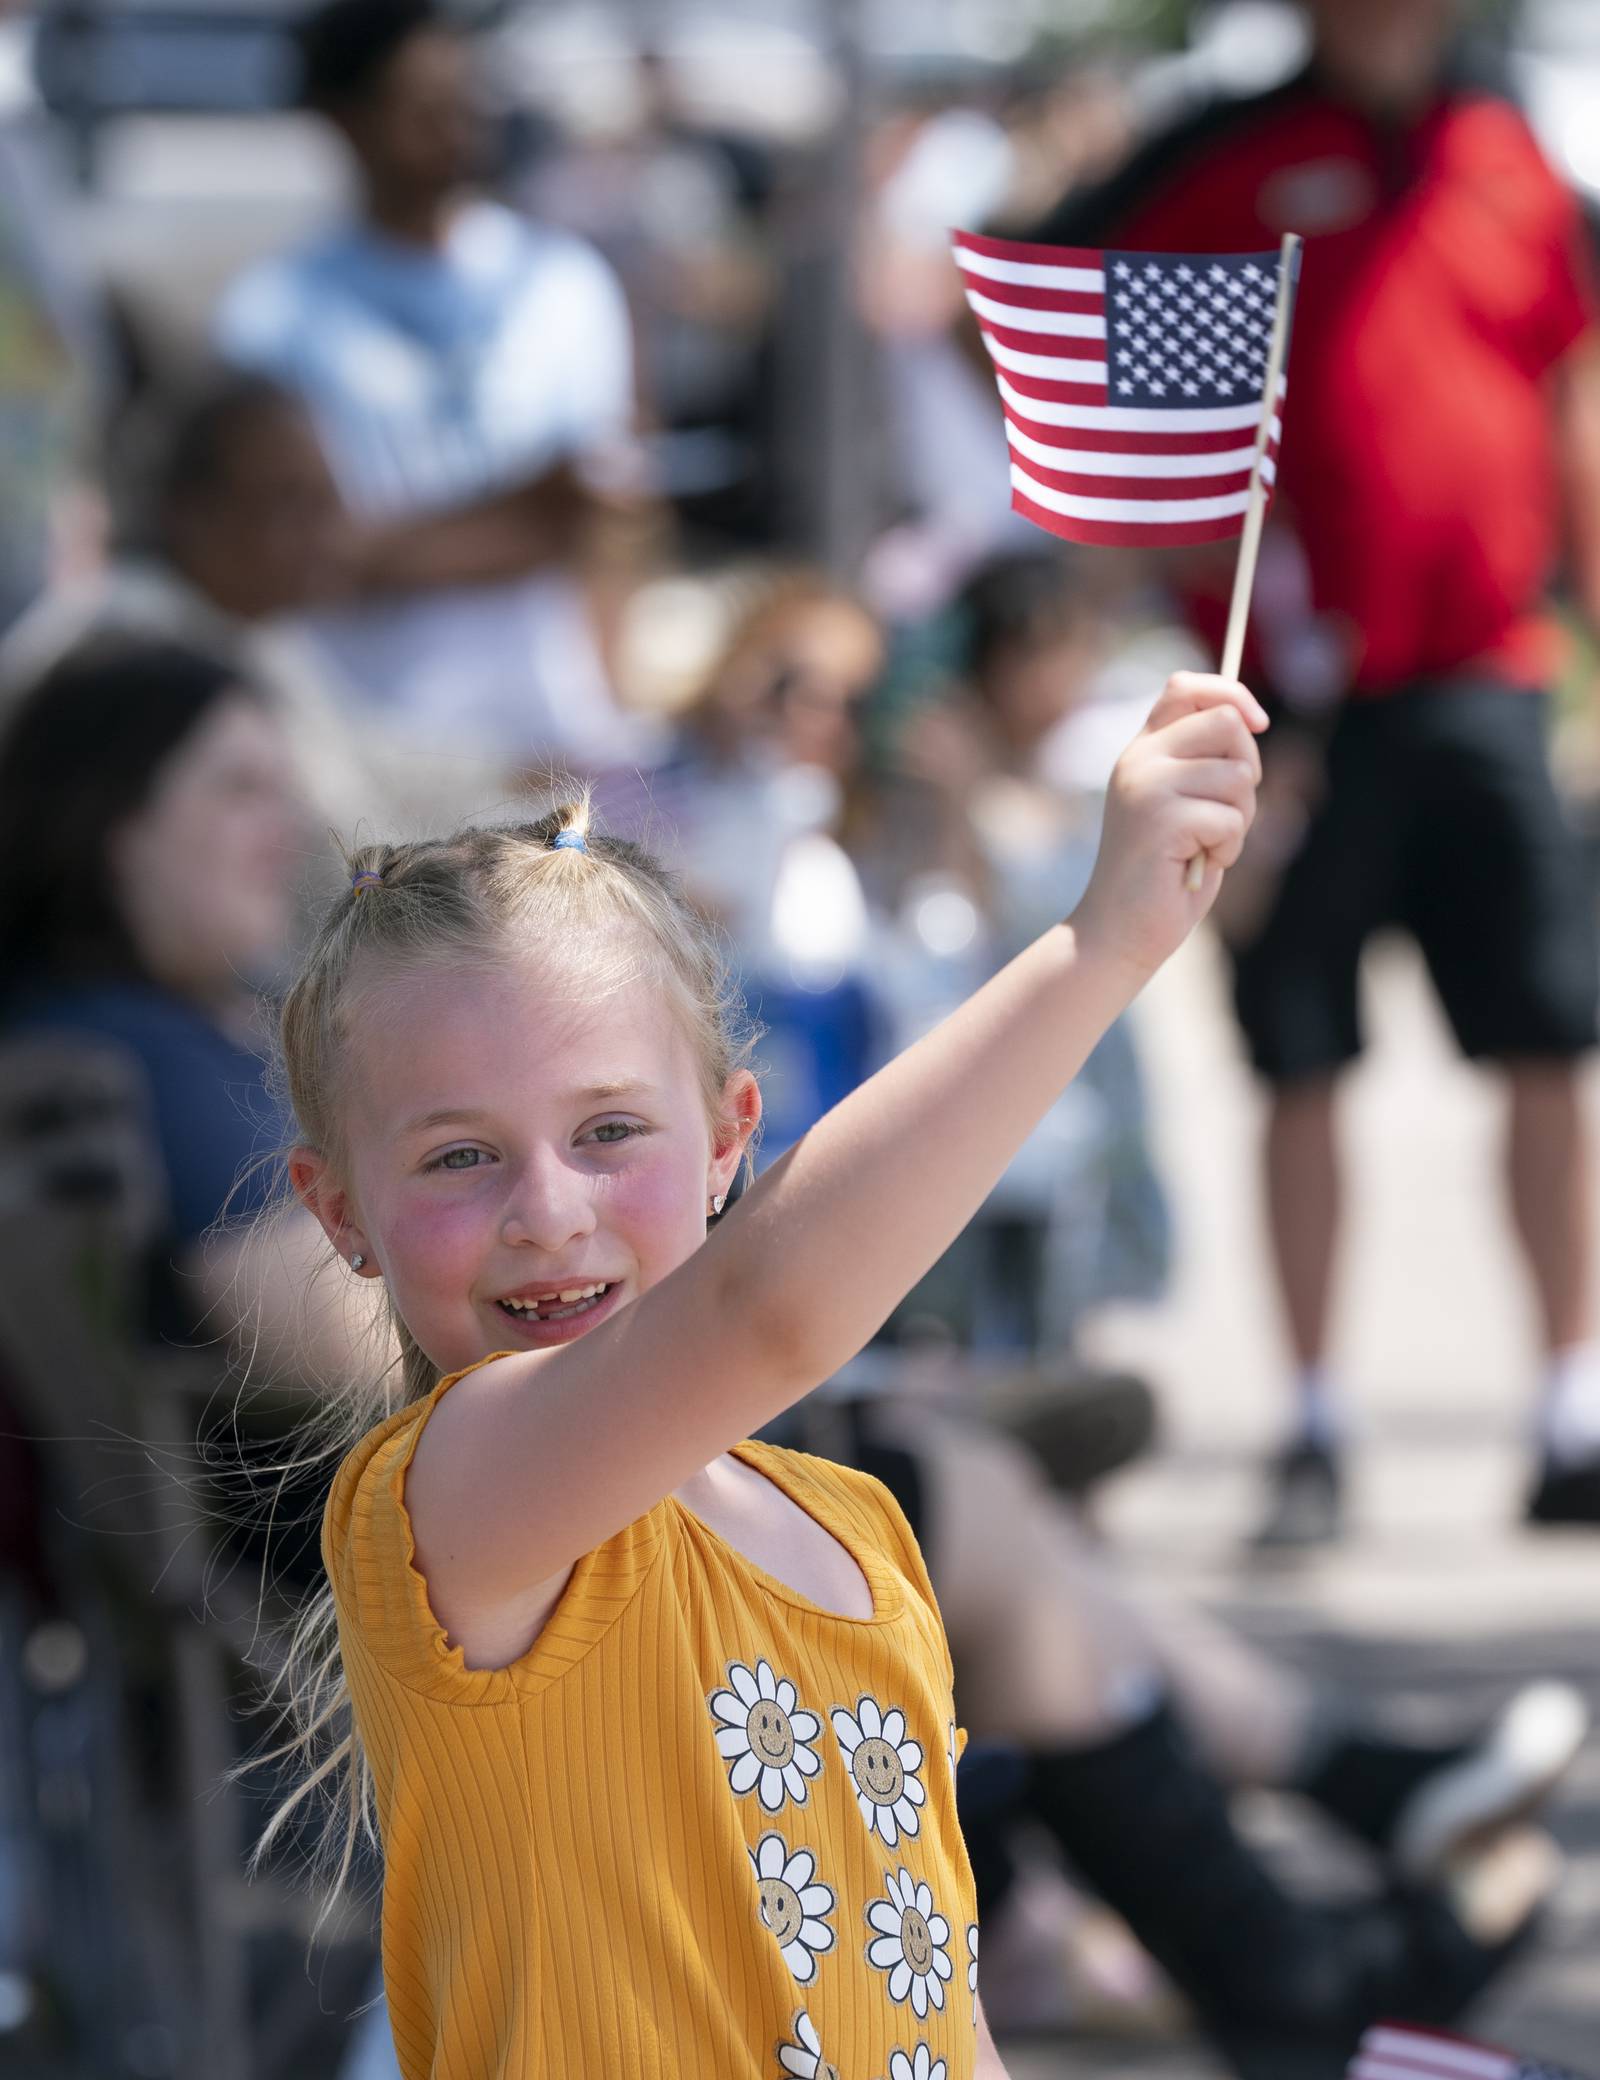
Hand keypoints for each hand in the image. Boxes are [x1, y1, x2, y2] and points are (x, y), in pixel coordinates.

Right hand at [1069, 672, 1266, 984]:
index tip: (1259, 723)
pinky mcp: (1161, 820)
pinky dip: (1229, 848)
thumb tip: (1249, 721)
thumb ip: (1204, 763)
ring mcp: (1146, 787)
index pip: (1186, 687)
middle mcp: (1139, 760)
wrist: (1119, 930)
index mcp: (1142, 751)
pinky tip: (1199, 864)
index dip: (1232, 693)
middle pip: (1227, 723)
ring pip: (1238, 775)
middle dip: (1248, 769)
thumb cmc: (1163, 874)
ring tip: (1206, 846)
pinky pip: (1232, 818)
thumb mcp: (1184, 805)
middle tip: (1226, 813)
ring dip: (1240, 818)